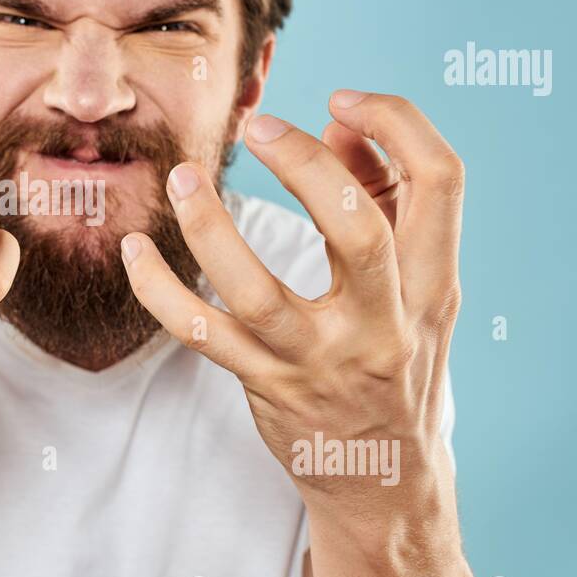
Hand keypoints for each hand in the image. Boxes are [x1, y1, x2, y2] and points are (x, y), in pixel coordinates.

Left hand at [121, 90, 463, 518]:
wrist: (386, 478)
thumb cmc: (398, 356)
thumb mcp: (418, 283)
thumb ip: (384, 192)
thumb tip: (338, 119)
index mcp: (433, 282)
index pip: (440, 182)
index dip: (397, 121)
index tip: (341, 98)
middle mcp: (386, 323)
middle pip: (356, 228)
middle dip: (304, 165)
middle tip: (257, 125)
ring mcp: (322, 361)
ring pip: (258, 290)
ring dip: (210, 226)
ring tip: (181, 178)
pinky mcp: (268, 386)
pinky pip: (201, 334)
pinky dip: (158, 289)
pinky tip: (136, 251)